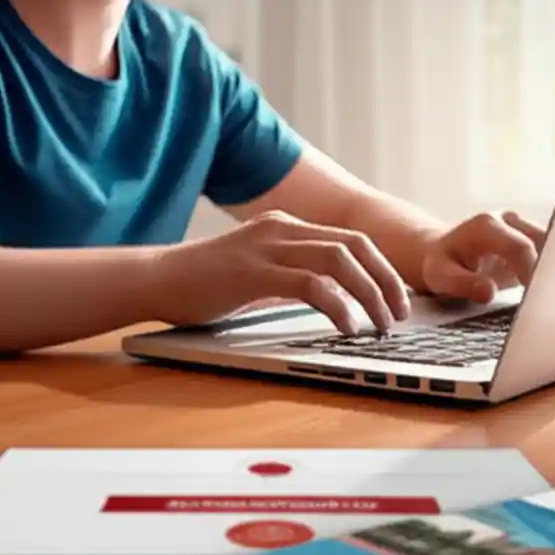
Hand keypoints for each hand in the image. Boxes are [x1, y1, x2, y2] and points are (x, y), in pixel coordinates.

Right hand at [149, 210, 410, 335]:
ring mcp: (268, 248)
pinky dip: (338, 306)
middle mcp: (282, 229)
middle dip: (385, 280)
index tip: (395, 298)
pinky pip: (311, 285)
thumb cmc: (201, 284)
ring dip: (369, 294)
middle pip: (354, 246)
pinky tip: (347, 327)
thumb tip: (326, 301)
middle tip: (399, 314)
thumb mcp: (254, 272)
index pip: (349, 239)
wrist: (156, 279)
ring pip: (340, 261)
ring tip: (380, 325)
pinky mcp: (255, 272)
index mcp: (285, 227)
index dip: (380, 268)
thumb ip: (288, 276)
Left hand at [421, 211, 546, 303]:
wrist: (443, 254)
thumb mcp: (439, 276)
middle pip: (543, 244)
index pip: (521, 247)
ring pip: (553, 247)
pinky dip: (553, 273)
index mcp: (487, 225)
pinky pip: (552, 254)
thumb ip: (462, 283)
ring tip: (553, 300)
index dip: (532, 273)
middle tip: (551, 302)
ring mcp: (523, 228)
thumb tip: (488, 292)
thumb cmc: (441, 265)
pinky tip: (553, 294)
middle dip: (549, 273)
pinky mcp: (532, 241)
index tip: (535, 299)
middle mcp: (509, 221)